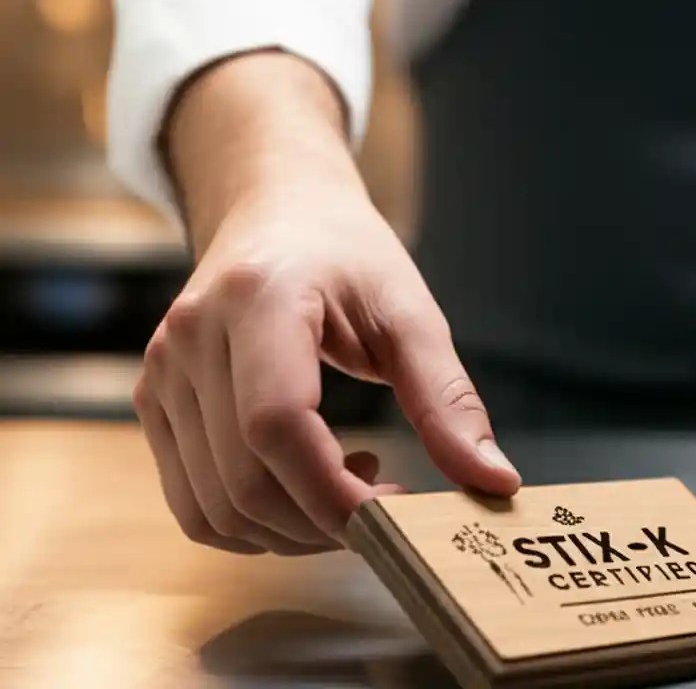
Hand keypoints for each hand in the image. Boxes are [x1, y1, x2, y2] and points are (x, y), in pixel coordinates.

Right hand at [132, 52, 518, 555]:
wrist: (275, 210)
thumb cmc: (346, 255)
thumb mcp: (411, 313)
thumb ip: (449, 400)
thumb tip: (494, 480)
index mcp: (260, 299)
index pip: (278, 423)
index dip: (335, 491)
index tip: (398, 512)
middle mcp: (192, 336)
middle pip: (245, 481)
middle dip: (325, 523)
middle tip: (389, 505)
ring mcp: (161, 372)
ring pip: (215, 510)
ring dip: (292, 532)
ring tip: (350, 485)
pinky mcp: (153, 401)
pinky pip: (195, 505)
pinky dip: (254, 524)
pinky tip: (304, 483)